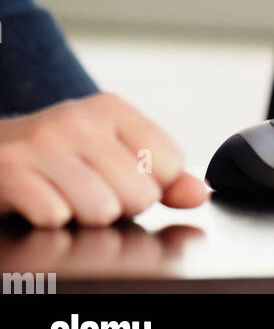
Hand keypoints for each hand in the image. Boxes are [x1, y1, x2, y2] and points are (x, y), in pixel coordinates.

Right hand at [0, 93, 209, 227]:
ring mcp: (45, 144)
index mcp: (112, 109)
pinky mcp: (13, 171)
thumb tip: (200, 193)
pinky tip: (40, 200)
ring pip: (101, 211)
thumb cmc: (58, 154)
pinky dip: (50, 219)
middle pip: (140, 194)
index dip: (152, 185)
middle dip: (119, 206)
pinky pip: (55, 218)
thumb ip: (161, 173)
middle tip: (89, 190)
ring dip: (83, 217)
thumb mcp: (109, 149)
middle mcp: (81, 120)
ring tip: (65, 196)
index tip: (123, 178)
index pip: (169, 162)